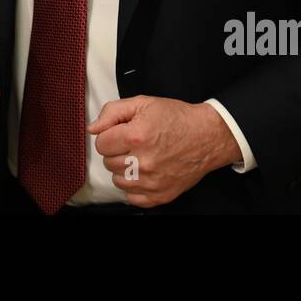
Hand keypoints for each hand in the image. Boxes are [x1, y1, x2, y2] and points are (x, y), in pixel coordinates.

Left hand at [88, 97, 240, 207]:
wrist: (207, 136)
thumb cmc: (177, 119)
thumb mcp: (143, 103)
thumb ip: (112, 112)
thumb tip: (93, 128)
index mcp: (136, 136)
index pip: (101, 143)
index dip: (109, 135)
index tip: (121, 133)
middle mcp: (143, 162)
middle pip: (108, 162)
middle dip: (117, 151)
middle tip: (134, 143)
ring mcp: (152, 181)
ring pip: (117, 180)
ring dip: (124, 169)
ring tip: (140, 157)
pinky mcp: (160, 195)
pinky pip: (132, 197)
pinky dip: (135, 187)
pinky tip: (145, 173)